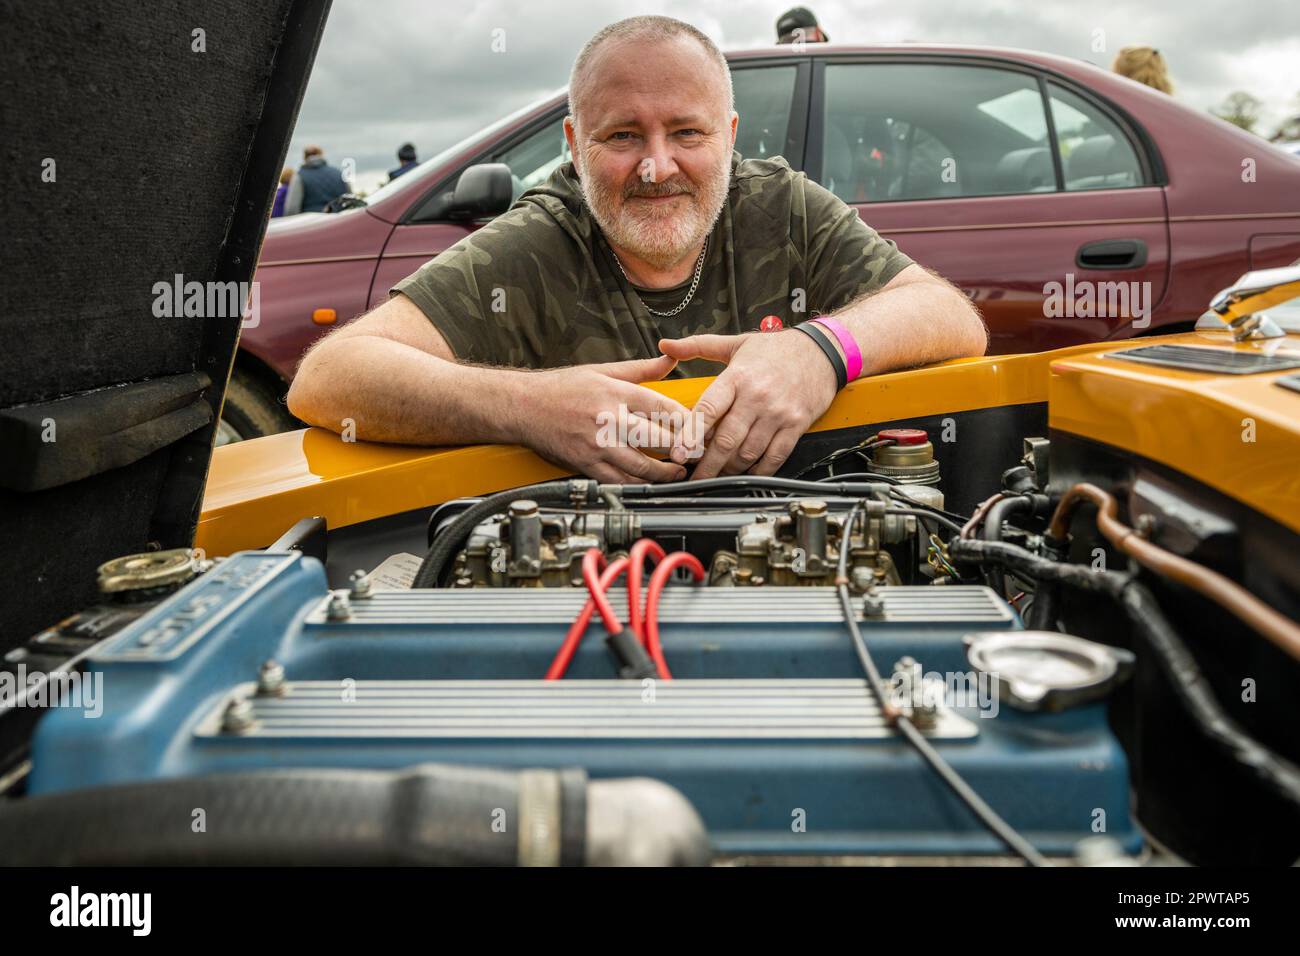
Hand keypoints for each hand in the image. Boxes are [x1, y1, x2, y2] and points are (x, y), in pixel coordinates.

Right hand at [518, 355, 690, 483]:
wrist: (522, 407)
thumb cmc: (561, 388)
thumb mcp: (603, 370)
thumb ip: (642, 369)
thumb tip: (672, 358)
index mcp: (615, 392)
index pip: (662, 407)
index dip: (687, 420)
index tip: (701, 427)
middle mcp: (608, 418)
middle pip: (657, 438)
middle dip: (682, 449)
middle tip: (698, 454)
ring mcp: (597, 444)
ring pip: (641, 466)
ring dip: (665, 473)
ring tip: (679, 472)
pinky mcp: (586, 464)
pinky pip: (619, 480)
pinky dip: (639, 485)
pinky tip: (651, 484)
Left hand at [657, 330, 838, 478]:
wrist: (823, 350)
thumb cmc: (777, 348)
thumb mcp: (735, 343)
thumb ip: (697, 346)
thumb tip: (665, 346)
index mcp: (738, 377)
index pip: (709, 409)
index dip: (691, 435)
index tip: (679, 453)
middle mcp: (757, 397)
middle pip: (726, 439)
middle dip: (707, 463)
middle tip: (694, 476)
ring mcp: (778, 414)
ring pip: (748, 452)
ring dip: (730, 469)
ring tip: (717, 477)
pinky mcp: (796, 426)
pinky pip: (775, 457)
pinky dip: (758, 470)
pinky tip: (746, 474)